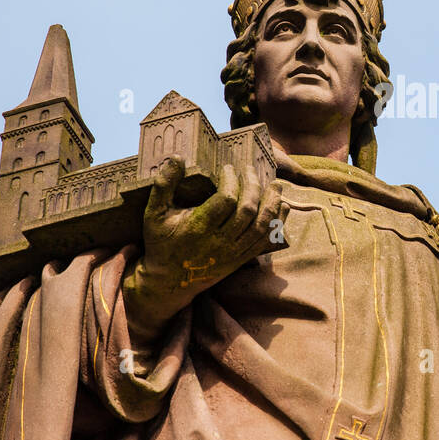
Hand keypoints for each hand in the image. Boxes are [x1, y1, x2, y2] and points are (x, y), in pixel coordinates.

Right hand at [123, 156, 288, 334]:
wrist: (168, 281)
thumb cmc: (161, 242)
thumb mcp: (154, 213)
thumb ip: (164, 185)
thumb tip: (177, 158)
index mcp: (198, 227)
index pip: (225, 200)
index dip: (231, 181)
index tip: (228, 168)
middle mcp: (218, 242)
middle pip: (247, 211)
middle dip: (253, 186)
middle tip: (250, 170)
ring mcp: (232, 252)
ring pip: (261, 226)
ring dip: (272, 204)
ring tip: (276, 185)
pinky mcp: (240, 260)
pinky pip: (264, 241)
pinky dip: (277, 223)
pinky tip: (283, 206)